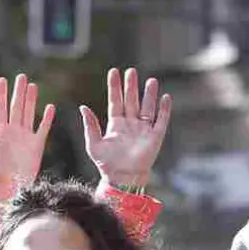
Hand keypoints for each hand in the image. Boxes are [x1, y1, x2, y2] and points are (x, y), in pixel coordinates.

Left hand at [0, 75, 54, 205]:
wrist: (12, 185)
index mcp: (0, 131)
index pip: (0, 108)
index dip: (1, 94)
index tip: (2, 80)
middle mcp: (13, 131)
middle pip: (16, 107)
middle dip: (18, 92)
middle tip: (21, 76)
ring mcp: (26, 136)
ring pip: (29, 113)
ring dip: (31, 100)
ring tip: (33, 86)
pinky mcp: (37, 144)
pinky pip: (43, 128)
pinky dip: (47, 118)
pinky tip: (50, 107)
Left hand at [81, 69, 172, 189]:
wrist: (122, 178)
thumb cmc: (106, 164)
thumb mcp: (94, 144)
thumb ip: (90, 126)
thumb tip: (82, 107)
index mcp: (116, 124)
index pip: (115, 101)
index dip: (115, 87)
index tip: (114, 72)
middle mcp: (130, 124)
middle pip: (131, 101)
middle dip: (131, 86)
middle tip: (131, 71)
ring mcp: (143, 130)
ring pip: (147, 108)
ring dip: (149, 94)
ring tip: (151, 80)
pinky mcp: (154, 137)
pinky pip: (161, 121)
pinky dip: (164, 110)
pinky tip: (166, 97)